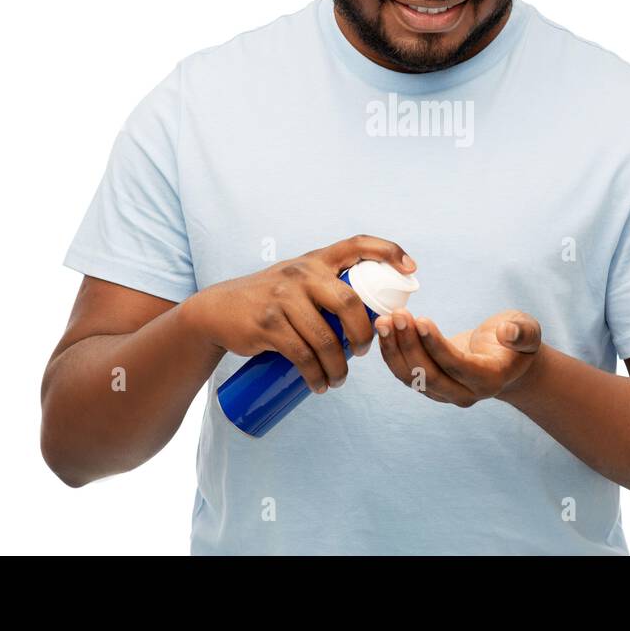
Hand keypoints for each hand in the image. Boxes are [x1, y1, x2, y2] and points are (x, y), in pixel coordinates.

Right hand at [183, 235, 415, 394]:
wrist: (217, 311)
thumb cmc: (270, 299)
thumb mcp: (297, 280)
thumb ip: (327, 286)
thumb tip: (373, 314)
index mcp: (316, 260)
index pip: (358, 245)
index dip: (389, 253)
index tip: (412, 271)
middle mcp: (301, 273)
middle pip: (349, 304)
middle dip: (363, 335)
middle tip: (363, 353)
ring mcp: (283, 297)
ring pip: (325, 339)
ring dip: (338, 367)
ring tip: (338, 379)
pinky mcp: (267, 324)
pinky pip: (302, 356)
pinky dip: (316, 376)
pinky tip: (320, 385)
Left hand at [373, 307, 541, 406]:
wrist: (505, 361)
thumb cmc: (517, 341)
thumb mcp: (529, 331)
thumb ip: (522, 332)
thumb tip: (507, 333)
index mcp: (489, 380)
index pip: (457, 366)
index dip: (437, 345)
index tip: (421, 320)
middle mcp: (464, 393)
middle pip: (430, 375)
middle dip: (410, 345)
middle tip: (398, 314)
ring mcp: (444, 394)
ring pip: (411, 377)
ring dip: (394, 349)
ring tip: (384, 320)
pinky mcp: (429, 386)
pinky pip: (404, 373)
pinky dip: (391, 352)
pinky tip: (384, 329)